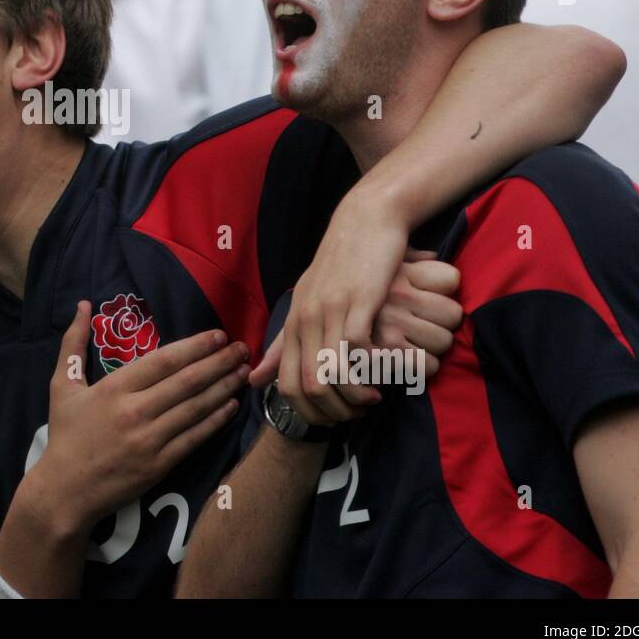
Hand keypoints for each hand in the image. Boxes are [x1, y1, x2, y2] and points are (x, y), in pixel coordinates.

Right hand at [23, 302, 249, 535]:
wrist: (66, 491)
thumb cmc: (66, 435)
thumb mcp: (62, 386)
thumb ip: (72, 343)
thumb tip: (83, 304)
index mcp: (114, 388)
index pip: (163, 360)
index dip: (195, 346)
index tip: (218, 335)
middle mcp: (135, 411)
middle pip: (187, 381)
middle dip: (219, 362)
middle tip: (242, 348)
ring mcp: (150, 440)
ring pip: (195, 408)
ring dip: (224, 387)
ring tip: (244, 372)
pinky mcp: (160, 465)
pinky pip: (195, 438)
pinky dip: (216, 420)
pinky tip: (232, 406)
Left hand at [258, 218, 463, 426]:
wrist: (364, 221)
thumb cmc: (338, 266)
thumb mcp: (304, 302)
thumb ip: (281, 345)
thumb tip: (254, 379)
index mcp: (292, 324)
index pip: (286, 386)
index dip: (310, 413)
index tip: (334, 418)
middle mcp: (306, 319)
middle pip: (308, 386)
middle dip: (334, 411)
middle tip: (356, 414)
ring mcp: (330, 309)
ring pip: (331, 372)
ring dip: (354, 396)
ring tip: (372, 398)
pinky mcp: (358, 300)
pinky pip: (358, 347)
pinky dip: (371, 369)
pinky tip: (384, 371)